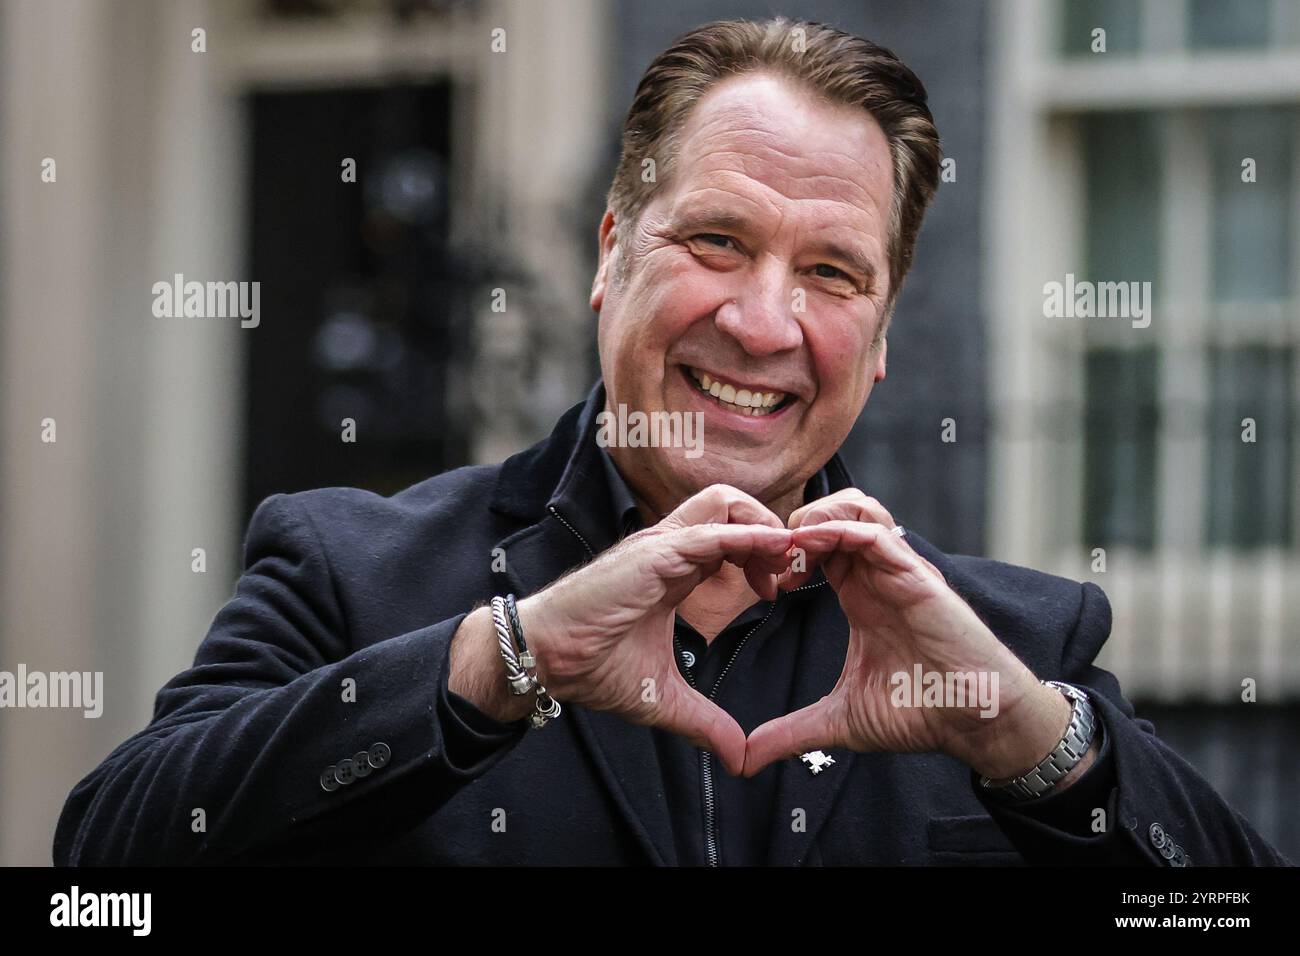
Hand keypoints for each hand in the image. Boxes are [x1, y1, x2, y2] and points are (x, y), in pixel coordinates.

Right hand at [523, 485, 793, 775]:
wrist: (545, 658)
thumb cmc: (591, 666)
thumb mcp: (664, 697)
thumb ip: (705, 722)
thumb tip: (738, 758)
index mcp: (673, 569)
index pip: (730, 537)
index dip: (763, 556)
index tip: (778, 593)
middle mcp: (669, 548)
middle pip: (733, 507)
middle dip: (771, 531)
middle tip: (788, 574)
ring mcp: (660, 545)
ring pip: (725, 503)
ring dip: (764, 527)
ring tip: (783, 564)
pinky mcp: (653, 554)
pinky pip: (710, 532)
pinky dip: (748, 537)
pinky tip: (774, 551)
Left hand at [745, 490, 1047, 777]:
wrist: (972, 719)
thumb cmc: (920, 712)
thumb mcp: (840, 720)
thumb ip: (790, 732)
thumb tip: (746, 760)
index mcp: (860, 597)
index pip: (816, 550)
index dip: (781, 555)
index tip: (759, 582)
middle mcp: (876, 577)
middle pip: (831, 517)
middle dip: (791, 529)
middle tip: (766, 560)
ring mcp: (896, 571)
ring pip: (853, 510)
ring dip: (815, 519)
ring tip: (787, 547)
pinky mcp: (914, 574)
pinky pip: (874, 532)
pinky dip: (838, 530)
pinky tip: (808, 546)